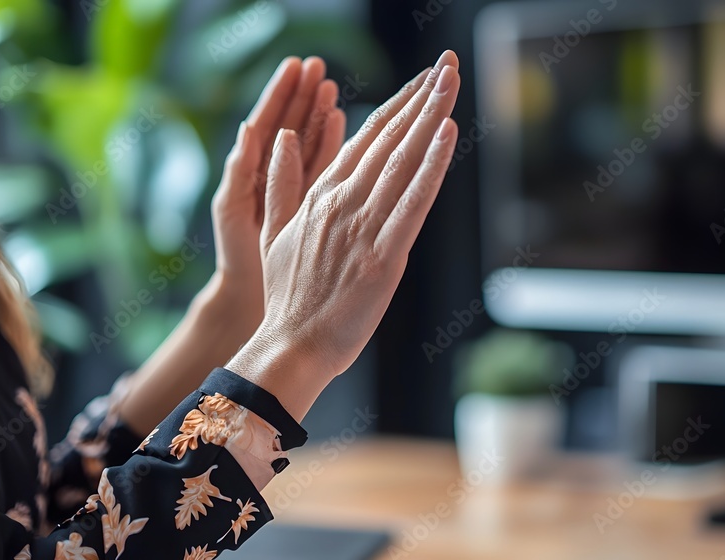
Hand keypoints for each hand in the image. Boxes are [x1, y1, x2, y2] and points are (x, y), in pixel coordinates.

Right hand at [227, 51, 461, 419]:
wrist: (289, 346)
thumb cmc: (287, 299)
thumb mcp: (273, 234)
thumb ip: (281, 184)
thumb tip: (281, 138)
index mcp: (322, 195)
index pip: (366, 138)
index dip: (397, 106)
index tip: (420, 81)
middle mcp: (343, 201)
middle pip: (389, 138)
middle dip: (421, 96)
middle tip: (448, 63)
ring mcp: (364, 226)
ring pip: (404, 160)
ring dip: (431, 115)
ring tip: (452, 79)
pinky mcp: (385, 255)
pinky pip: (414, 202)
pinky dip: (432, 166)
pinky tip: (447, 133)